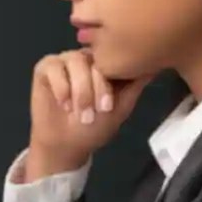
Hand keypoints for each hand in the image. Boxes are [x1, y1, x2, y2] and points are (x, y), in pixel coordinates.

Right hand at [25, 49, 153, 180]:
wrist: (66, 145)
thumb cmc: (94, 127)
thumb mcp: (122, 107)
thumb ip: (135, 84)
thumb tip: (155, 64)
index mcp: (106, 64)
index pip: (114, 57)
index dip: (112, 80)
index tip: (108, 106)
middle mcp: (87, 58)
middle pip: (95, 58)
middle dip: (96, 88)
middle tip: (95, 111)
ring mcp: (66, 60)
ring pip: (75, 60)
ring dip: (79, 90)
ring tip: (79, 111)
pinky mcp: (45, 67)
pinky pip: (54, 67)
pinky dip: (60, 86)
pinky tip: (63, 103)